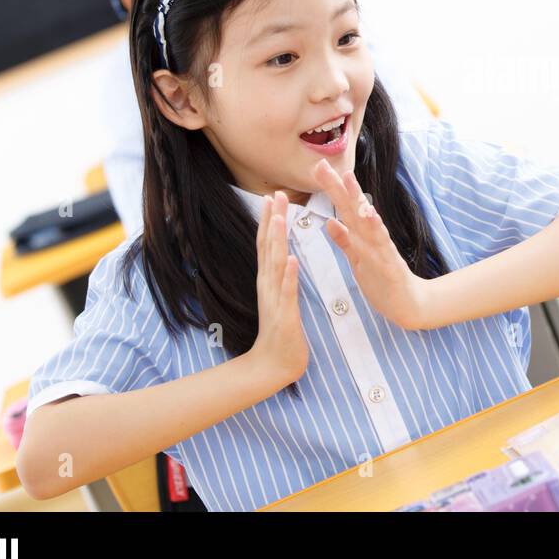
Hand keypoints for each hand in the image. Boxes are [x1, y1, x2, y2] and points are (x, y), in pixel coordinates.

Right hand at [247, 191, 309, 385]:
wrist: (274, 365)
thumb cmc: (282, 331)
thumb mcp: (282, 297)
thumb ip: (282, 277)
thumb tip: (284, 256)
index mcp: (269, 280)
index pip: (267, 244)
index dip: (269, 220)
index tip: (272, 195)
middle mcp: (268, 285)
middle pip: (268, 247)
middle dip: (272, 220)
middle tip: (274, 194)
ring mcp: (274, 299)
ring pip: (274, 264)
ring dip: (276, 241)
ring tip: (279, 218)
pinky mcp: (284, 314)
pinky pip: (287, 292)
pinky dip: (288, 275)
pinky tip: (291, 260)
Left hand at [314, 160, 429, 329]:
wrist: (409, 304)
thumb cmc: (382, 282)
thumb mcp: (357, 260)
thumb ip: (345, 241)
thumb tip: (329, 222)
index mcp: (362, 237)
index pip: (344, 208)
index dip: (330, 189)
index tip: (317, 168)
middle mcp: (372, 237)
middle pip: (352, 207)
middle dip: (337, 186)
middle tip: (321, 164)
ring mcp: (382, 248)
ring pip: (366, 220)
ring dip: (357, 199)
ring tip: (346, 178)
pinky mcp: (389, 262)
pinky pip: (380, 244)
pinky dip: (374, 228)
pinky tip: (369, 213)